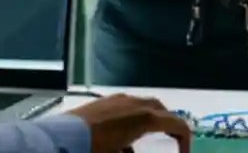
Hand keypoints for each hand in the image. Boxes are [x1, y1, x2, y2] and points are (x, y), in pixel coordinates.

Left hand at [70, 93, 191, 152]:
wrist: (62, 138)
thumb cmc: (95, 149)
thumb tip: (132, 152)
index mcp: (145, 118)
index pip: (178, 124)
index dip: (186, 141)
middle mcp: (135, 104)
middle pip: (161, 111)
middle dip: (169, 126)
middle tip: (172, 143)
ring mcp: (118, 100)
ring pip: (143, 107)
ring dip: (148, 123)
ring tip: (138, 146)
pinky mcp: (103, 102)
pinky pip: (126, 108)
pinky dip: (131, 121)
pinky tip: (119, 141)